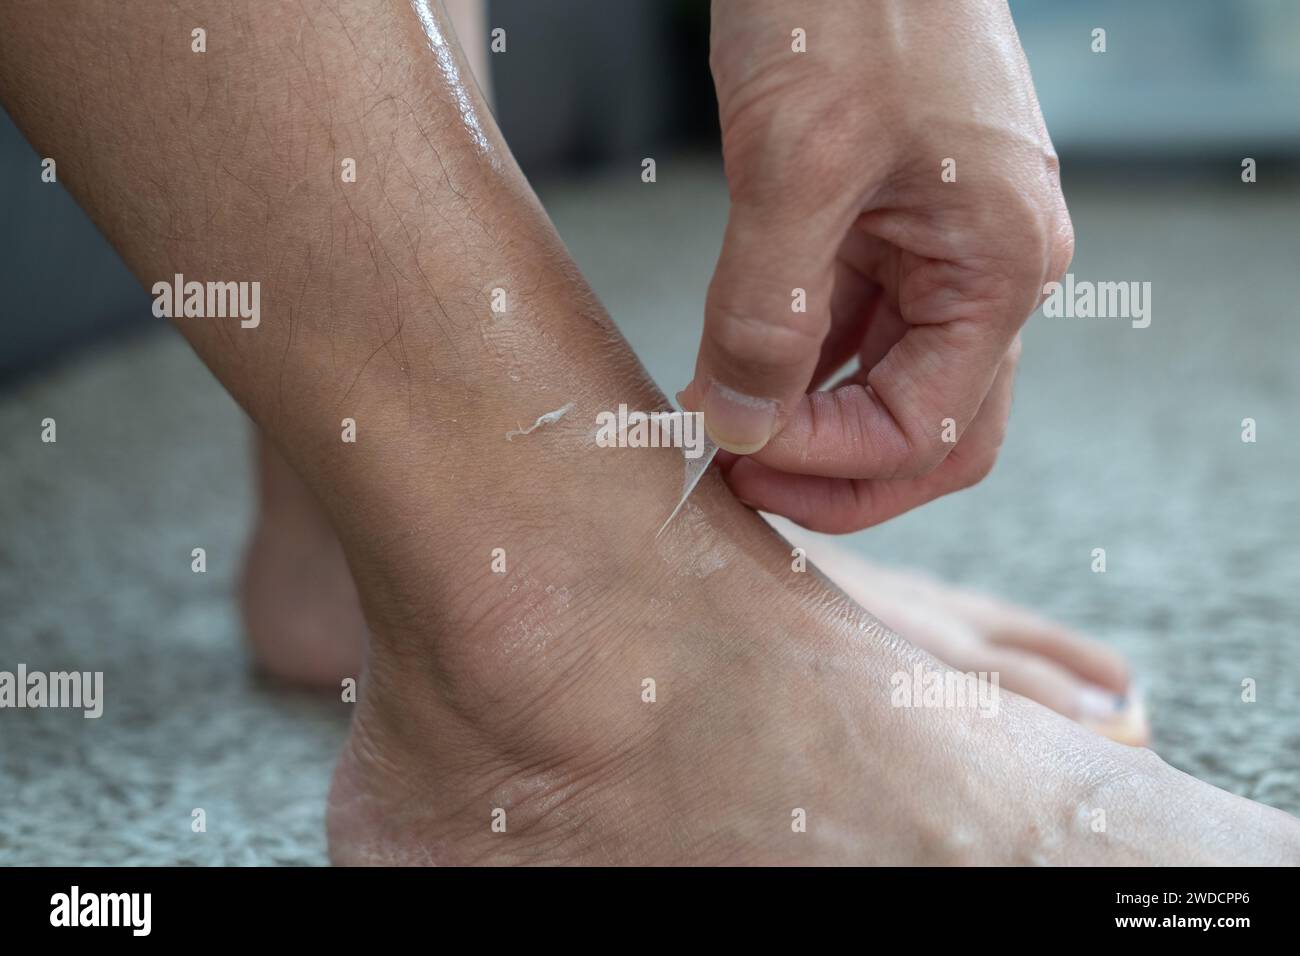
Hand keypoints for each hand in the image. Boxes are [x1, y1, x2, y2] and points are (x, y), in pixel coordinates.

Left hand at [684, 0, 1072, 531]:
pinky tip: (736, 372)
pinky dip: (796, 364)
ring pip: (884, 384)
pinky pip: (851, 328)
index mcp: (998, 266)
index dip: (826, 461)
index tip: (730, 449)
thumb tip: (741, 424)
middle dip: (834, 470)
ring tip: (721, 433)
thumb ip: (768, 308)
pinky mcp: (889, 227)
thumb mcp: (796, 160)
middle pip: (927, 429)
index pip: (927, 429)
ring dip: (808, 422)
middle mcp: (986, 271)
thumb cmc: (849, 1)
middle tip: (737, 483)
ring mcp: (940, 250)